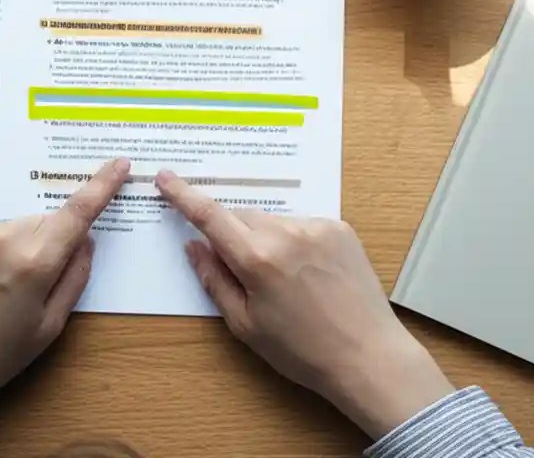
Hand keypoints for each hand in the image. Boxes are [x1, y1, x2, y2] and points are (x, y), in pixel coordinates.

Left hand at [0, 158, 130, 456]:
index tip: (120, 164)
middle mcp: (4, 237)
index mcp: (34, 264)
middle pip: (46, 222)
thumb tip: (86, 240)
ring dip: (20, 246)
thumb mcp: (48, 327)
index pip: (78, 214)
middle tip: (35, 285)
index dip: (102, 186)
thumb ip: (74, 277)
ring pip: (17, 227)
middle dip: (52, 242)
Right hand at [156, 170, 453, 439]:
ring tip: (285, 282)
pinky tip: (308, 275)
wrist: (367, 355)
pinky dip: (294, 241)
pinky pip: (301, 225)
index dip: (183, 195)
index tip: (165, 177)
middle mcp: (286, 233)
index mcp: (257, 259)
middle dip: (232, 235)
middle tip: (243, 273)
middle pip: (241, 217)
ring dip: (266, 239)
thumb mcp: (245, 325)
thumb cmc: (302, 351)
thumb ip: (214, 280)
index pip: (209, 216)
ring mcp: (316, 227)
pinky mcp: (340, 228)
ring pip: (272, 221)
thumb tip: (193, 246)